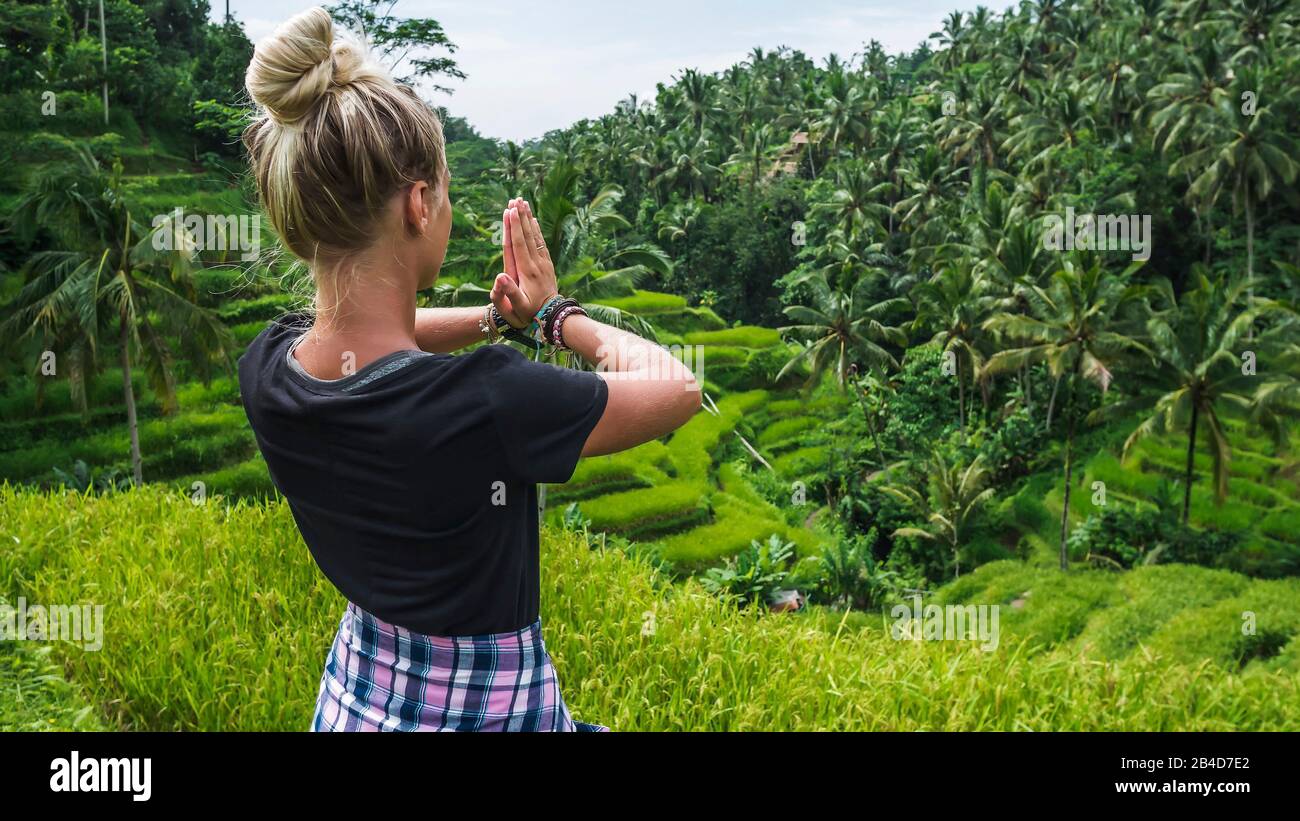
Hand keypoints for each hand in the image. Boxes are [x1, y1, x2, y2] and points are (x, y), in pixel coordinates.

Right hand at [491, 198, 557, 328]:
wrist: (552, 319)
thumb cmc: (528, 314)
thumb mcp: (516, 307)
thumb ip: (508, 292)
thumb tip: (499, 276)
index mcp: (526, 271)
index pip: (517, 244)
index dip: (513, 227)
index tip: (509, 211)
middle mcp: (535, 264)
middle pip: (527, 236)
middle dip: (520, 217)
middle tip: (516, 199)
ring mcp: (543, 264)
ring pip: (535, 236)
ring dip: (528, 219)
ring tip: (524, 203)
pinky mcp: (547, 266)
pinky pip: (541, 243)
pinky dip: (537, 230)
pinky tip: (534, 221)